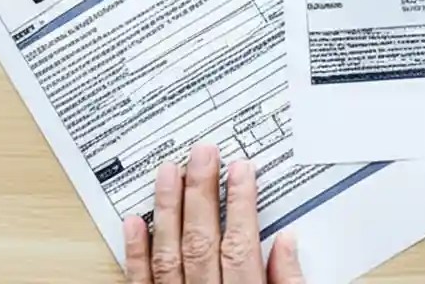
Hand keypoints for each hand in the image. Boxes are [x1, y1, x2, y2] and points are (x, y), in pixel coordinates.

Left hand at [122, 144, 305, 283]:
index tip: (242, 169)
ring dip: (168, 209)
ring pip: (169, 253)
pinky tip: (135, 221)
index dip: (242, 203)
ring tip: (169, 171)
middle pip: (202, 240)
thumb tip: (288, 242)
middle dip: (202, 192)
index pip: (240, 244)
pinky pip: (141, 281)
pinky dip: (136, 251)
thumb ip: (289, 280)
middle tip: (204, 153)